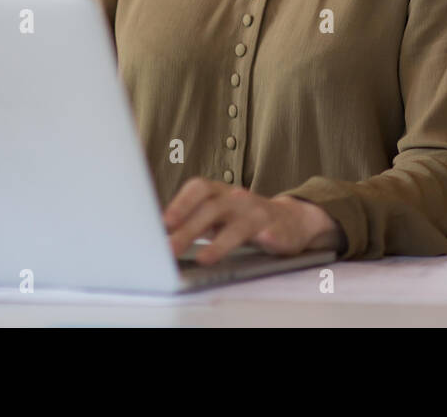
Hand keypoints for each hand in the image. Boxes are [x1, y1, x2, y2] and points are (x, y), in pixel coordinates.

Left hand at [163, 177, 338, 264]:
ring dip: (220, 243)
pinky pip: (271, 233)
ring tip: (204, 259)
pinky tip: (263, 241)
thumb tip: (156, 234)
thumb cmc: (242, 219)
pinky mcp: (276, 230)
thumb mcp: (217, 214)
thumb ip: (191, 220)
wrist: (289, 220)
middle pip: (212, 209)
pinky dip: (267, 237)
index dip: (181, 203)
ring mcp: (258, 213)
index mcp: (220, 193)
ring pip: (238, 226)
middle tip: (170, 249)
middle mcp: (238, 199)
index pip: (199, 188)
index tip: (164, 222)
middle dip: (189, 230)